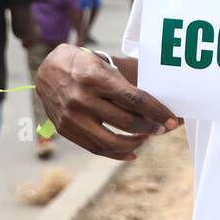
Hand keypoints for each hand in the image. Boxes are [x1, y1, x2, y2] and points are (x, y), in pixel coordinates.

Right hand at [35, 44, 178, 160]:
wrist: (47, 70)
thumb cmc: (84, 65)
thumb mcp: (104, 65)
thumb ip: (126, 84)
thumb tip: (157, 106)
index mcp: (96, 78)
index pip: (135, 99)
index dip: (157, 112)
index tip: (172, 121)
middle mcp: (82, 99)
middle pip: (126, 122)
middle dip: (150, 128)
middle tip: (161, 128)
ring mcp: (72, 117)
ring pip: (111, 141)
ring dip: (135, 143)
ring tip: (146, 137)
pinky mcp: (65, 130)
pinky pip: (95, 149)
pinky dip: (117, 154)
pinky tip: (132, 152)